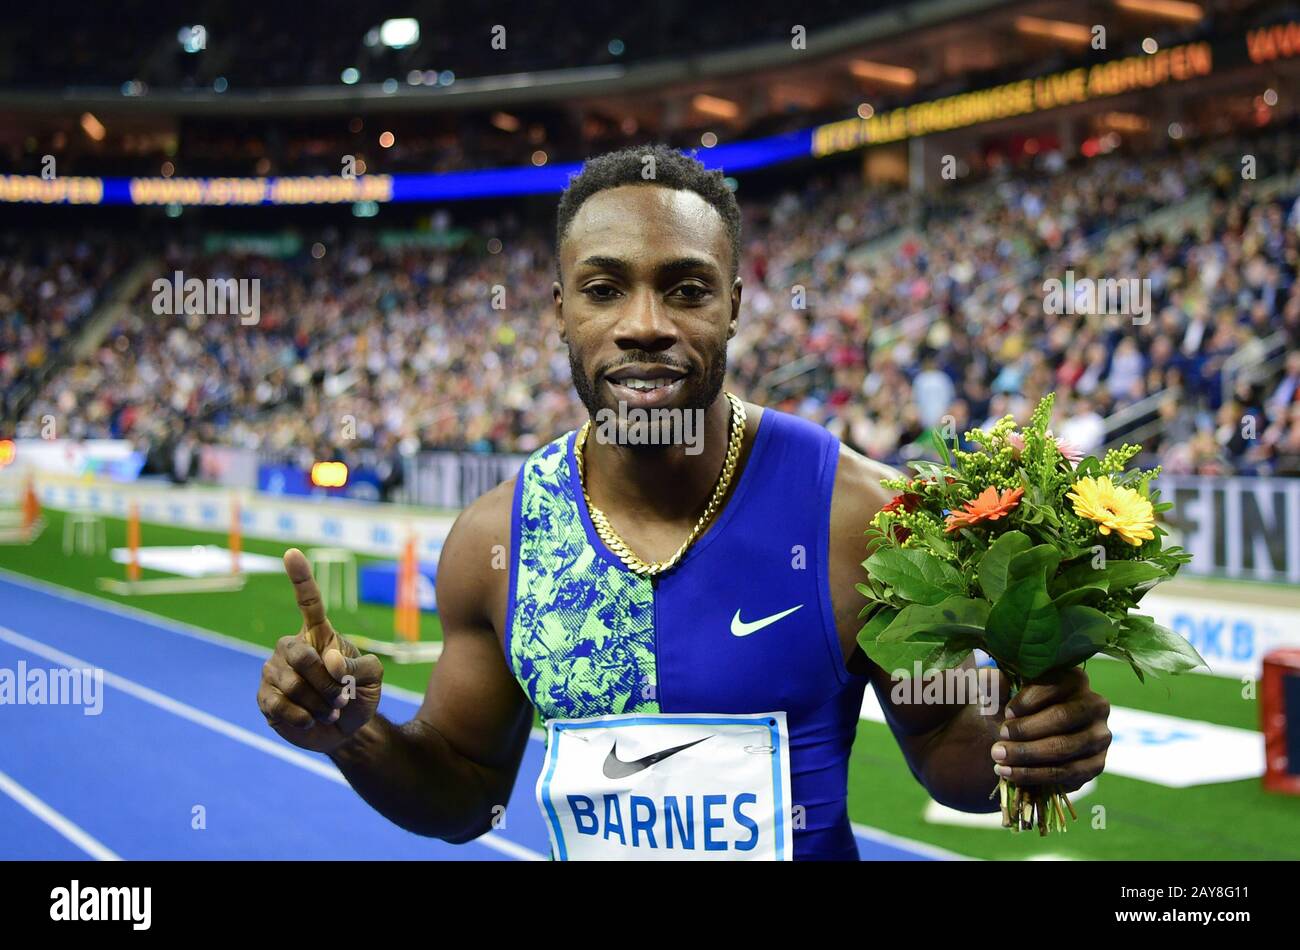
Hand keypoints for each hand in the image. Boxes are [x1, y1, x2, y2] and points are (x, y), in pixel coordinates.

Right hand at [256, 548, 383, 753]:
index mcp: (318, 634)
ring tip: (329, 711)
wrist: (345, 730)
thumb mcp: (373, 678)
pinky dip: (301, 717)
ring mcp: (274, 671)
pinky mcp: (264, 697)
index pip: (308, 602)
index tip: (292, 553)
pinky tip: (310, 720)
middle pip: (301, 656)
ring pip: (292, 684)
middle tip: (341, 700)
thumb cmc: (358, 695)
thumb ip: (358, 664)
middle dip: (326, 683)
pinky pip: (278, 704)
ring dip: (319, 704)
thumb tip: (329, 659)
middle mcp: (291, 647)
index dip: (300, 578)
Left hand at [990, 667, 1110, 790]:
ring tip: (999, 759)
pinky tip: (1011, 773)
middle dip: (1026, 731)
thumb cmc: (1014, 713)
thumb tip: (987, 675)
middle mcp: (1095, 705)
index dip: (1027, 701)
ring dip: (1028, 755)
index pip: (1053, 686)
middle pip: (1062, 717)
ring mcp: (1100, 736)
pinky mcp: (1097, 764)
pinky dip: (1037, 775)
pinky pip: (1068, 772)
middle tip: (998, 738)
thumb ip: (995, 687)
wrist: (1024, 743)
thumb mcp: (1002, 698)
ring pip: (1065, 747)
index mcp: (1074, 679)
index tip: (1005, 713)